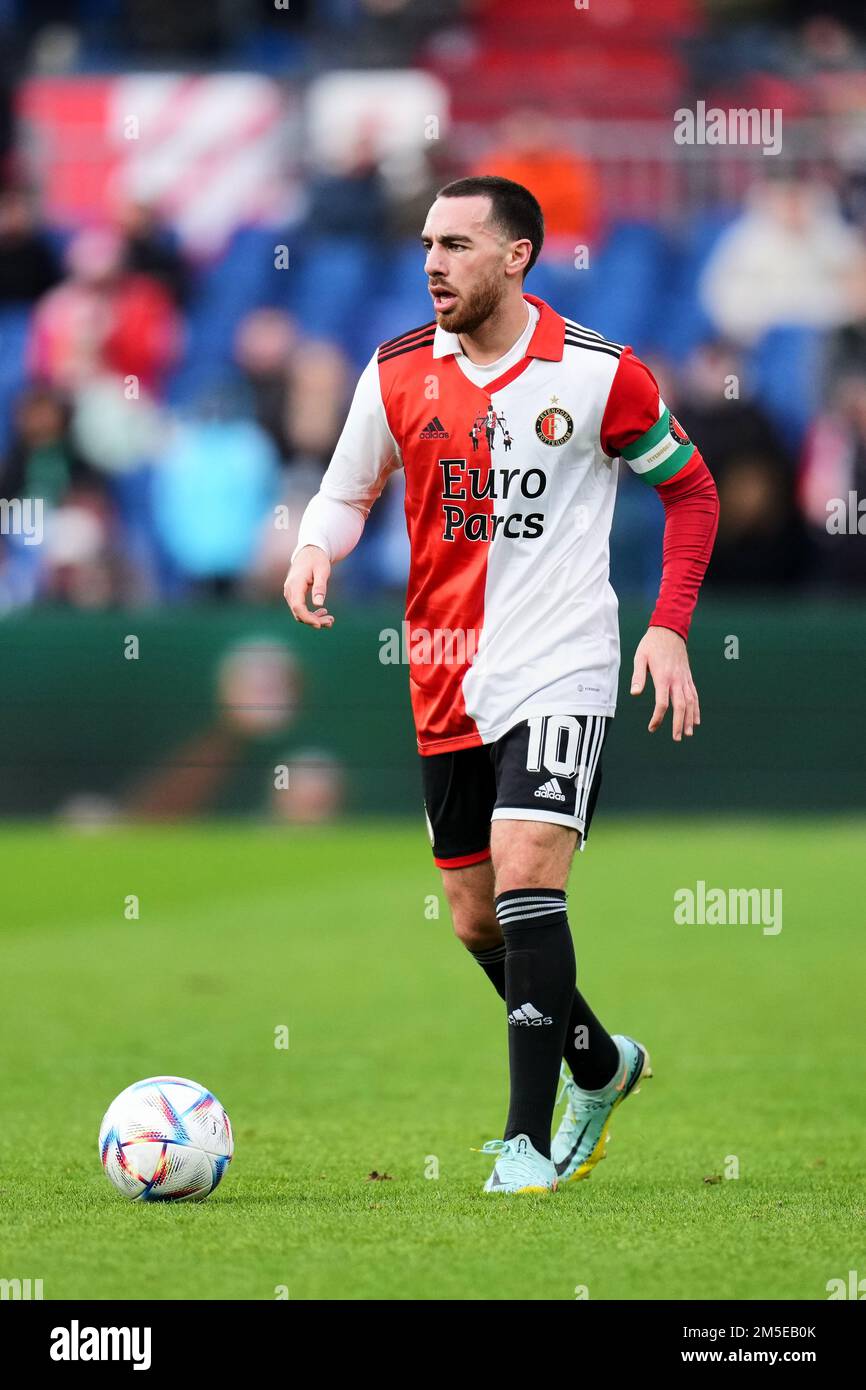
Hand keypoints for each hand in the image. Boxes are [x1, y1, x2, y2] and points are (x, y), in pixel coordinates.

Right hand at [283, 546, 333, 628]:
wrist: (309, 552)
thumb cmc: (317, 560)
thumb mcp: (322, 571)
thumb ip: (320, 587)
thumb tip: (319, 605)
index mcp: (295, 584)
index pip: (297, 607)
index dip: (308, 618)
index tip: (320, 625)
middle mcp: (289, 590)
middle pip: (298, 613)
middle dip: (314, 620)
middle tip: (331, 621)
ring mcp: (290, 593)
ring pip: (299, 613)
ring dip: (313, 619)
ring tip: (330, 619)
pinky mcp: (294, 595)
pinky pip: (300, 609)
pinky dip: (311, 614)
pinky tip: (323, 612)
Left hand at [630, 626, 699, 740]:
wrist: (669, 630)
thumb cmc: (651, 644)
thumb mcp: (640, 657)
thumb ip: (638, 676)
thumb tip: (634, 693)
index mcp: (663, 677)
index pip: (662, 703)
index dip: (658, 717)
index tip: (652, 727)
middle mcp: (676, 679)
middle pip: (680, 706)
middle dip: (679, 723)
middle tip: (677, 738)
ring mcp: (685, 679)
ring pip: (691, 702)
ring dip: (690, 719)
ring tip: (688, 733)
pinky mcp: (688, 677)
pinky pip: (695, 695)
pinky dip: (696, 708)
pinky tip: (696, 720)